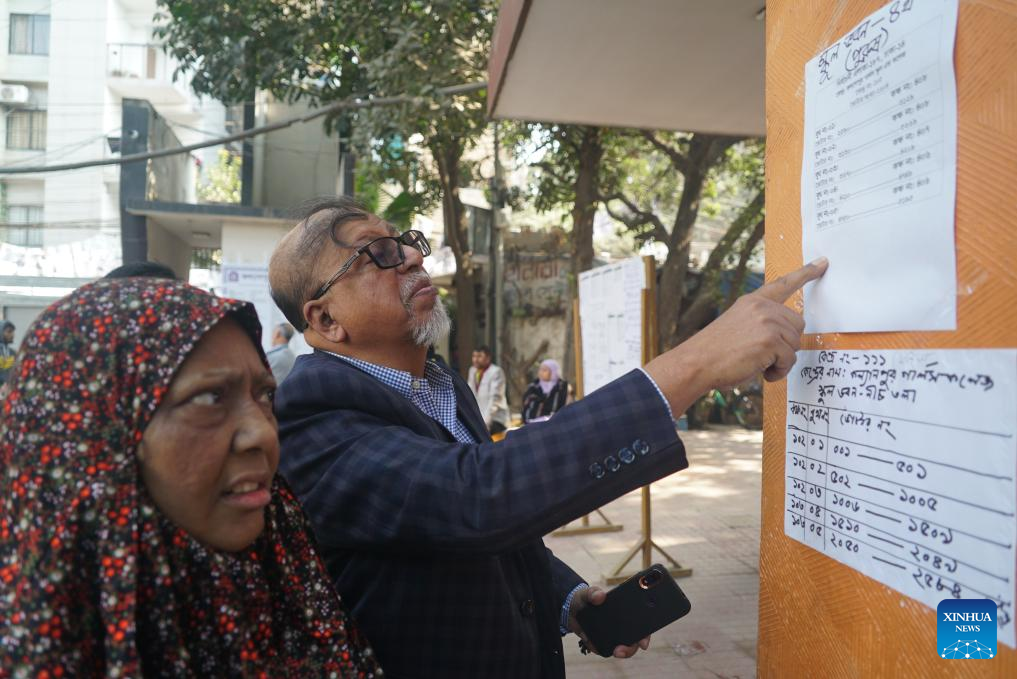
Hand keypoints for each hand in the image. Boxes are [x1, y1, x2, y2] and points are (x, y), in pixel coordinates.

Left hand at [569, 585, 649, 658]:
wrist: (570, 608)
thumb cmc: (585, 598)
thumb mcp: (588, 593)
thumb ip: (593, 592)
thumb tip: (600, 596)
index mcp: (625, 611)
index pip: (642, 624)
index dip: (645, 635)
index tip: (643, 644)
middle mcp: (622, 625)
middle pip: (634, 641)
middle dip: (630, 649)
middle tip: (619, 651)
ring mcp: (613, 635)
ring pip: (622, 649)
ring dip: (619, 652)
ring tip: (611, 651)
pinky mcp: (602, 642)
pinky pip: (604, 650)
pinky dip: (597, 648)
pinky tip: (590, 641)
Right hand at [645, 258, 827, 412]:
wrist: (696, 362)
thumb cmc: (715, 351)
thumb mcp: (737, 326)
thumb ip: (761, 323)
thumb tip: (785, 338)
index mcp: (753, 301)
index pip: (784, 284)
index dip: (806, 273)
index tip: (823, 262)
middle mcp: (762, 307)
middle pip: (798, 324)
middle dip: (786, 343)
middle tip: (764, 355)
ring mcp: (767, 322)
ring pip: (795, 344)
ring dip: (781, 361)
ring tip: (758, 364)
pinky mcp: (771, 340)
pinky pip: (789, 360)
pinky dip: (779, 371)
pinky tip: (762, 372)